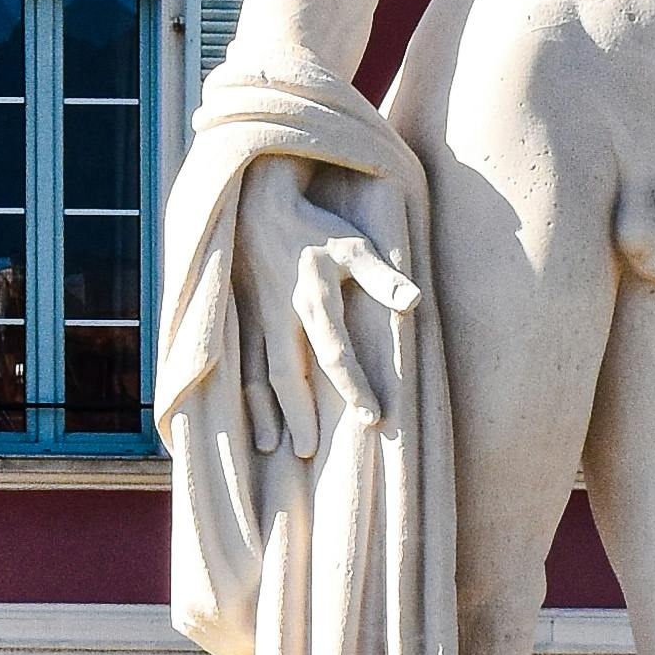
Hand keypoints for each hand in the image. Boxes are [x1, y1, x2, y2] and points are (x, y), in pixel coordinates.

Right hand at [232, 171, 404, 456]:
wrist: (259, 202)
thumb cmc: (315, 227)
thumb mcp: (354, 243)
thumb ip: (382, 276)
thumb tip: (415, 302)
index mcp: (311, 297)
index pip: (334, 351)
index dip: (354, 386)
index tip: (373, 417)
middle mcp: (279, 314)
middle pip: (287, 373)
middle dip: (299, 414)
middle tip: (309, 452)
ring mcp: (255, 318)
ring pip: (257, 373)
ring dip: (266, 412)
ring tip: (275, 449)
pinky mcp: (240, 318)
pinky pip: (240, 363)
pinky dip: (244, 396)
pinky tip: (250, 421)